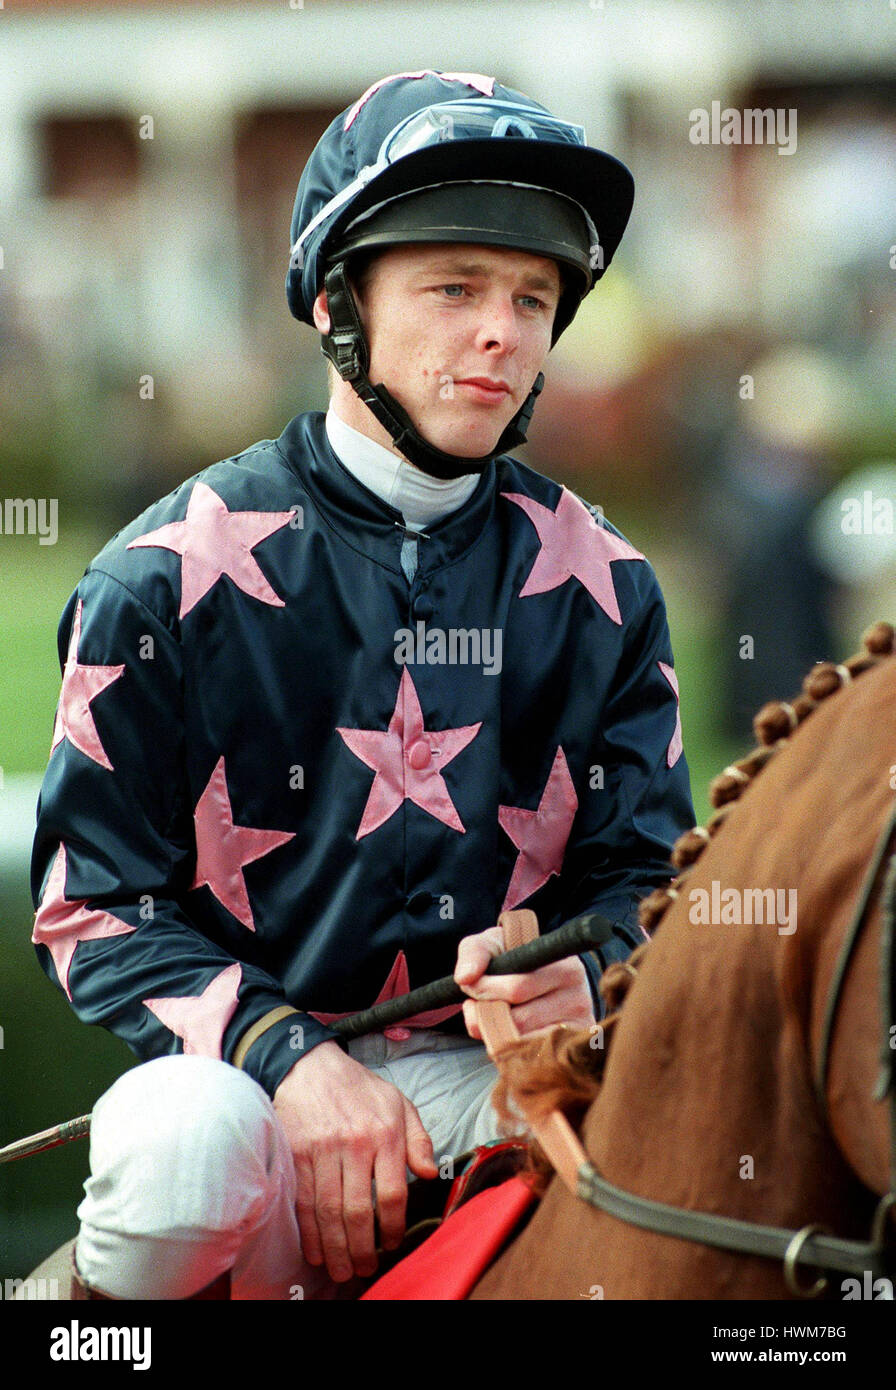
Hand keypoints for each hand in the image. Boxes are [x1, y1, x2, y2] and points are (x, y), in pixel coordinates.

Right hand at [273, 1041, 436, 1282]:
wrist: (312, 1067)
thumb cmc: (361, 1090)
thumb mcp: (400, 1105)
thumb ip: (419, 1140)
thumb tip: (430, 1173)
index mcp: (385, 1134)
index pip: (392, 1193)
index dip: (393, 1226)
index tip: (392, 1243)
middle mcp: (354, 1144)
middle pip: (358, 1210)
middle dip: (362, 1249)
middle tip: (365, 1269)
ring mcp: (322, 1151)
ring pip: (328, 1212)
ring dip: (335, 1248)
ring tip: (341, 1270)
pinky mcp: (296, 1154)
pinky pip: (303, 1201)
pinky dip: (309, 1232)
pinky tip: (316, 1250)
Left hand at [454, 924, 595, 1039]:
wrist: (545, 978)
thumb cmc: (517, 960)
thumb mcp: (496, 945)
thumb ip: (475, 952)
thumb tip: (465, 977)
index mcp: (564, 968)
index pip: (517, 988)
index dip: (486, 990)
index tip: (471, 986)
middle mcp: (578, 999)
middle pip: (519, 1020)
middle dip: (487, 1014)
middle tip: (477, 1005)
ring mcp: (576, 1029)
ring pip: (522, 1043)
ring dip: (495, 1034)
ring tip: (493, 1017)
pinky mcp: (570, 1052)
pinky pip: (529, 1060)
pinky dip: (509, 1051)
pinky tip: (506, 1033)